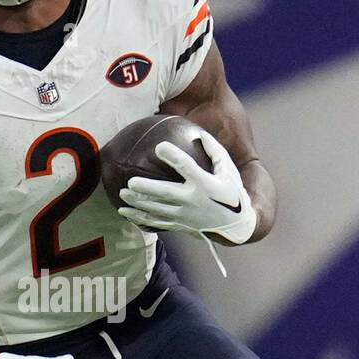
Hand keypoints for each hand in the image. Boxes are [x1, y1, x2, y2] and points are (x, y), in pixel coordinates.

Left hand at [117, 129, 257, 243]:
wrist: (236, 225)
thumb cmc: (231, 191)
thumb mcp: (228, 169)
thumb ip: (213, 150)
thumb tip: (197, 132)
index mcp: (206, 184)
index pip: (187, 168)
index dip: (173, 157)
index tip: (159, 146)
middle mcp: (193, 201)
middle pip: (165, 193)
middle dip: (147, 188)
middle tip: (130, 182)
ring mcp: (185, 215)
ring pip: (157, 210)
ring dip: (138, 203)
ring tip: (122, 194)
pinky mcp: (179, 225)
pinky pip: (156, 222)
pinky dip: (139, 218)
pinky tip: (124, 212)